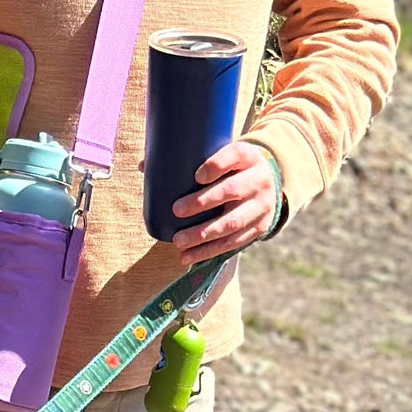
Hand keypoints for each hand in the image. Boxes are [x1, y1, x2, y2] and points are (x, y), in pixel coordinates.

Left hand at [168, 141, 279, 265]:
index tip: (196, 176)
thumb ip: (187, 159)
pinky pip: (233, 243)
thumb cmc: (231, 167)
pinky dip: (208, 251)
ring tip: (178, 240)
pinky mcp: (259, 228)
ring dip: (203, 234)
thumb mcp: (220, 156)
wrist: (268, 183)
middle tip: (176, 210)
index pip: (235, 154)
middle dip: (203, 202)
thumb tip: (144, 167)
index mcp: (247, 156)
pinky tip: (187, 256)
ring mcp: (261, 206)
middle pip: (233, 190)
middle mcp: (259, 179)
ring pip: (232, 222)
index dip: (217, 165)